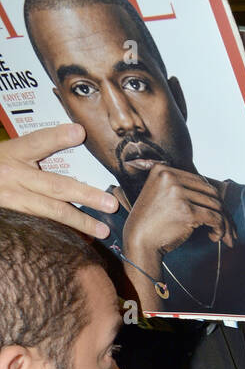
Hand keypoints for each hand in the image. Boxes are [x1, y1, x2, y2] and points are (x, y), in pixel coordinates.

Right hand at [0, 125, 117, 236]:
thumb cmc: (0, 165)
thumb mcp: (12, 151)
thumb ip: (38, 147)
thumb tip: (77, 134)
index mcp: (14, 152)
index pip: (37, 141)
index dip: (58, 137)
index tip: (80, 132)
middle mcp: (15, 176)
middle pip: (54, 185)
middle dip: (85, 194)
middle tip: (110, 203)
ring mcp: (15, 199)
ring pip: (52, 211)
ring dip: (81, 221)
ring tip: (103, 229)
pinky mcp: (17, 216)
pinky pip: (46, 224)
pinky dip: (67, 231)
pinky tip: (85, 237)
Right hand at [123, 165, 235, 271]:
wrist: (139, 242)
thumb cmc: (153, 223)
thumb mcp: (162, 195)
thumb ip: (182, 188)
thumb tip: (216, 194)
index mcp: (163, 169)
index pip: (200, 181)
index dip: (213, 199)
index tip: (219, 214)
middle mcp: (170, 177)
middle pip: (211, 192)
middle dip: (223, 211)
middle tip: (228, 228)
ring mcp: (178, 193)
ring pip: (216, 205)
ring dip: (223, 223)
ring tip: (221, 235)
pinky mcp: (186, 211)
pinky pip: (215, 218)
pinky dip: (220, 229)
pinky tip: (214, 237)